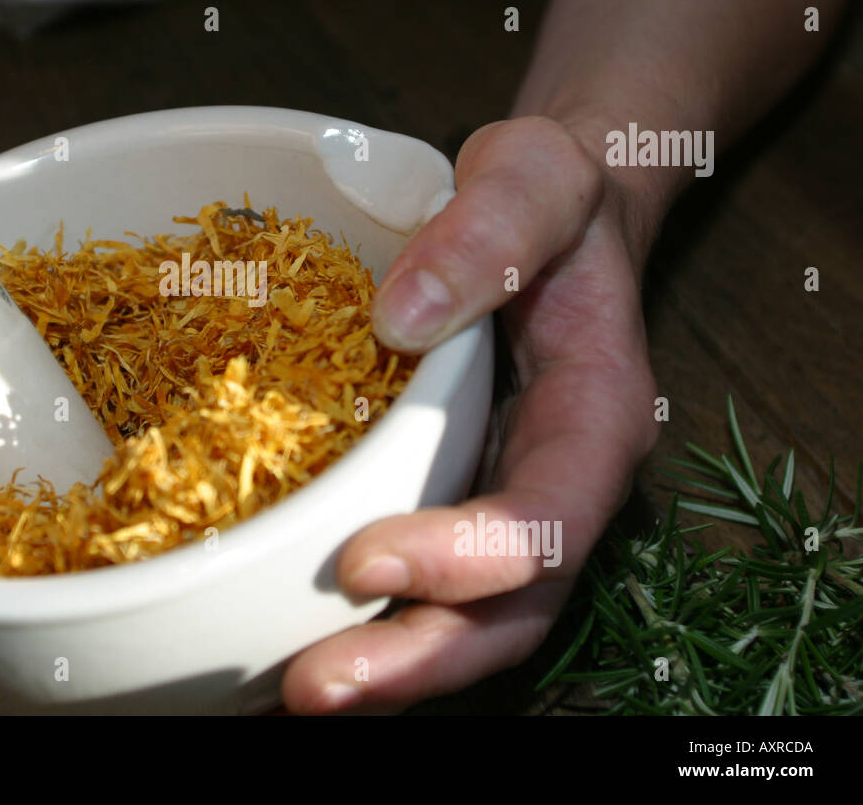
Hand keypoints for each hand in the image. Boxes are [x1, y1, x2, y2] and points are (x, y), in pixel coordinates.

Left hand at [281, 115, 660, 712]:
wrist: (544, 216)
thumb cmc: (549, 193)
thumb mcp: (533, 174)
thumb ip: (489, 230)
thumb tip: (402, 317)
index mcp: (597, 412)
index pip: (551, 512)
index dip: (470, 556)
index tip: (364, 561)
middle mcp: (556, 480)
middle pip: (511, 609)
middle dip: (418, 657)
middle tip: (313, 686)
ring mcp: (499, 500)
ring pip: (462, 619)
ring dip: (381, 666)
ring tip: (281, 693)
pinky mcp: (446, 498)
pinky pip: (414, 581)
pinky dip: (354, 622)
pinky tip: (272, 643)